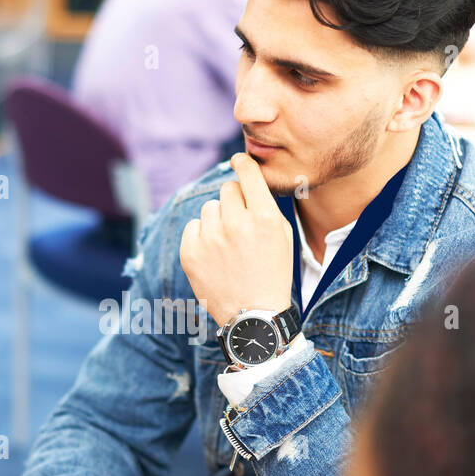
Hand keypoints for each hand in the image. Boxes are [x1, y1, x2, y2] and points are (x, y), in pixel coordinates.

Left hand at [180, 152, 292, 325]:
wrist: (254, 315)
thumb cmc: (273, 273)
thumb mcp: (283, 236)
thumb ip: (265, 205)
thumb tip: (245, 178)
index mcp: (265, 217)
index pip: (247, 173)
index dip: (242, 163)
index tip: (237, 160)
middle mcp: (237, 224)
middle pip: (227, 189)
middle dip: (233, 202)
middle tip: (240, 224)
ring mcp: (211, 239)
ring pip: (209, 208)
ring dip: (217, 220)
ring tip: (228, 245)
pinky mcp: (191, 252)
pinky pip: (193, 226)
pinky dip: (201, 237)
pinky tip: (214, 255)